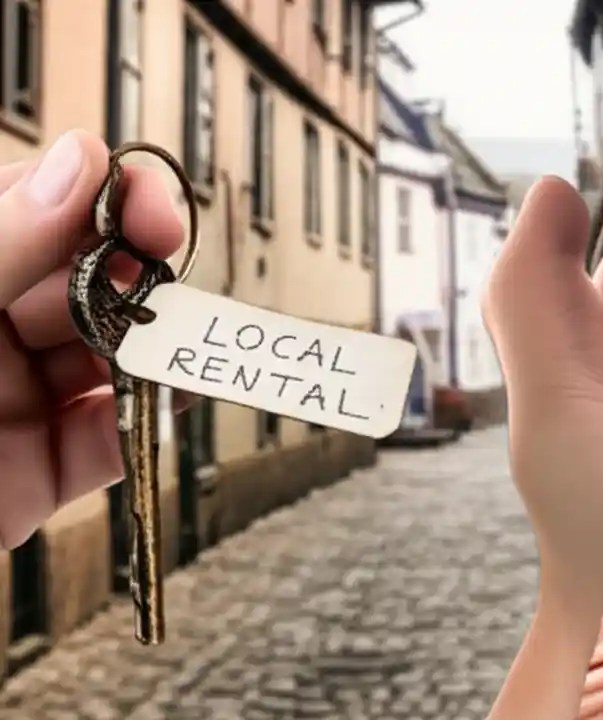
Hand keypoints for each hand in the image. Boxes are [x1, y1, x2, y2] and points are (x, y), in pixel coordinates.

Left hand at [0, 131, 184, 548]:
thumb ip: (2, 244)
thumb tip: (79, 167)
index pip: (31, 212)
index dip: (97, 199)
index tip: (148, 206)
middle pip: (82, 287)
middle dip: (136, 279)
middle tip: (173, 277)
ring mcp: (9, 408)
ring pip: (105, 361)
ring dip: (152, 350)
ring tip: (183, 343)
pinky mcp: (36, 477)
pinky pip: (109, 442)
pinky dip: (148, 421)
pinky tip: (169, 399)